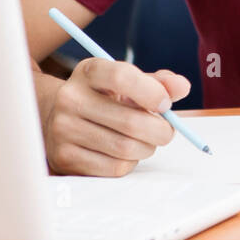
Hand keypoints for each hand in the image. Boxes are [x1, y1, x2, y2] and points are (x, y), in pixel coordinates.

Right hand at [43, 58, 191, 175]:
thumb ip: (159, 82)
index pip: (122, 77)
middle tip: (166, 131)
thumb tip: (182, 87)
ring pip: (125, 147)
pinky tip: (125, 152)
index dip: (152, 92)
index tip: (166, 104)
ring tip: (146, 140)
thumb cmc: (104, 97)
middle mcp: (70, 98)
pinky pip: (114, 167)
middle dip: (160, 130)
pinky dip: (131, 162)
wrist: (57, 117)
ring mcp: (63, 129)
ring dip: (147, 147)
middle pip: (130, 121)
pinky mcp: (64, 157)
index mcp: (89, 72)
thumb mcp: (128, 82)